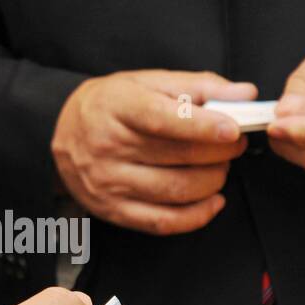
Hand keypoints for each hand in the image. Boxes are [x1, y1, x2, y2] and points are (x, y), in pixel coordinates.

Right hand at [52, 70, 254, 234]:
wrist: (59, 133)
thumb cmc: (110, 105)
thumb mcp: (145, 82)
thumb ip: (197, 86)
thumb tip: (245, 94)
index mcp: (117, 107)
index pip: (163, 119)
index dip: (203, 126)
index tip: (234, 129)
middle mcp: (109, 146)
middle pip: (178, 156)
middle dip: (220, 152)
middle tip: (235, 143)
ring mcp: (109, 182)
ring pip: (176, 190)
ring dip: (213, 181)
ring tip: (221, 167)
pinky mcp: (113, 211)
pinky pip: (163, 222)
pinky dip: (197, 215)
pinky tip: (213, 201)